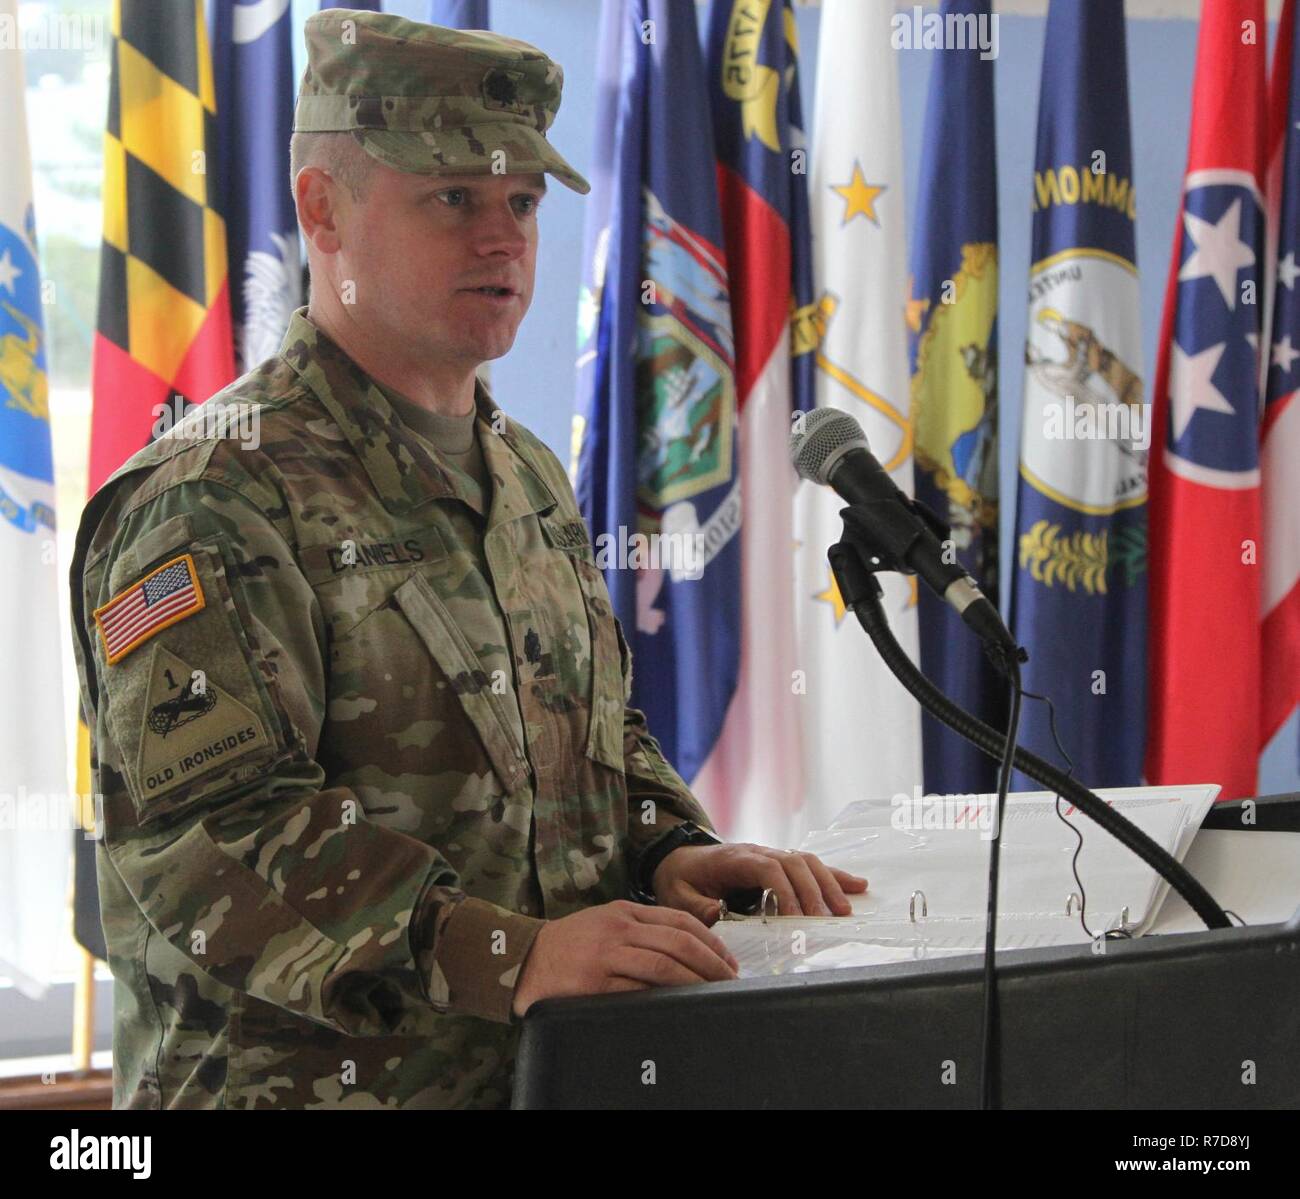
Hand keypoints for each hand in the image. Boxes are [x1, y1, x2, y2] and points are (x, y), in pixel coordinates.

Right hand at [511, 900, 738, 1017]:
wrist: (526, 959)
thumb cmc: (572, 944)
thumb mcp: (607, 923)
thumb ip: (642, 929)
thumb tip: (689, 950)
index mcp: (625, 911)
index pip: (679, 920)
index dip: (710, 941)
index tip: (728, 960)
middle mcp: (619, 929)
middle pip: (678, 942)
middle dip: (711, 963)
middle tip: (729, 980)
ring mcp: (606, 955)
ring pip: (662, 965)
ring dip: (694, 981)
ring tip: (712, 994)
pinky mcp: (594, 983)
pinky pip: (637, 990)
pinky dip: (662, 997)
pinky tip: (678, 1004)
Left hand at [651, 843, 867, 922]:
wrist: (678, 859)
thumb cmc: (679, 879)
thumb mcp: (677, 896)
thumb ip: (696, 908)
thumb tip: (719, 916)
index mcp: (734, 859)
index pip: (768, 869)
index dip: (785, 892)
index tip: (796, 919)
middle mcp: (757, 852)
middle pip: (794, 863)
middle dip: (813, 890)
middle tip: (827, 920)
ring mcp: (770, 855)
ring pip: (807, 861)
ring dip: (828, 883)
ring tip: (844, 910)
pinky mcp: (778, 863)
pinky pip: (810, 865)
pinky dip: (834, 875)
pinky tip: (857, 886)